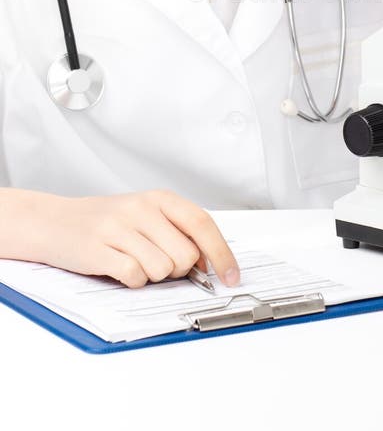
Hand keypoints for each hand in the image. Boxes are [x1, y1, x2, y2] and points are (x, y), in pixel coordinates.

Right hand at [18, 189, 239, 288]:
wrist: (53, 221)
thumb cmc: (106, 223)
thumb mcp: (145, 216)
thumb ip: (177, 232)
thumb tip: (210, 263)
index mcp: (158, 198)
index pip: (202, 224)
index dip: (222, 253)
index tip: (232, 277)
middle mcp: (141, 208)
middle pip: (185, 255)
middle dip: (177, 270)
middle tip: (156, 261)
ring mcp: (119, 227)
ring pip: (162, 269)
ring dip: (152, 276)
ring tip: (132, 261)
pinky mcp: (99, 248)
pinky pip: (134, 276)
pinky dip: (132, 281)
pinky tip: (119, 269)